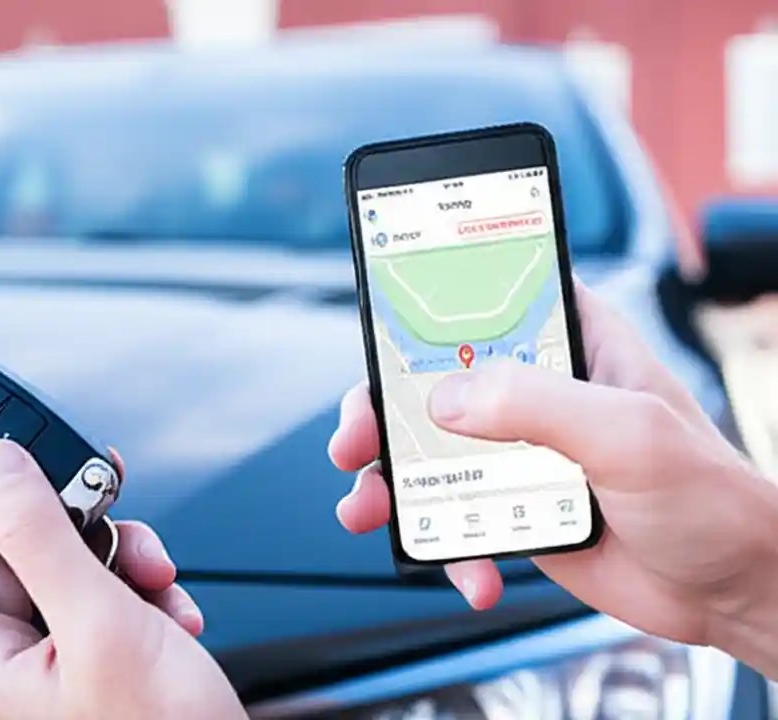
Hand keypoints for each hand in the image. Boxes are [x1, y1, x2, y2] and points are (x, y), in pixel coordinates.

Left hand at [0, 439, 245, 719]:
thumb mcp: (99, 623)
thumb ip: (43, 541)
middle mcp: (22, 661)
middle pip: (17, 557)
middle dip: (68, 524)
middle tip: (98, 499)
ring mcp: (68, 662)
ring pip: (74, 571)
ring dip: (121, 557)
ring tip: (154, 573)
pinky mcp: (113, 661)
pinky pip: (114, 599)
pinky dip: (147, 591)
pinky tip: (174, 611)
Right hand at [329, 282, 777, 670]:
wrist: (730, 590)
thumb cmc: (712, 496)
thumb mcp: (629, 432)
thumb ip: (538, 405)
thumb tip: (447, 400)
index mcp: (572, 343)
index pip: (485, 299)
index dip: (424, 301)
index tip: (379, 323)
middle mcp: (535, 391)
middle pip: (429, 381)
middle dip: (379, 413)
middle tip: (354, 443)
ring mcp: (518, 450)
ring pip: (426, 453)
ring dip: (388, 484)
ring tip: (371, 513)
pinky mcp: (510, 506)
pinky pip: (451, 519)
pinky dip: (443, 548)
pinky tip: (469, 573)